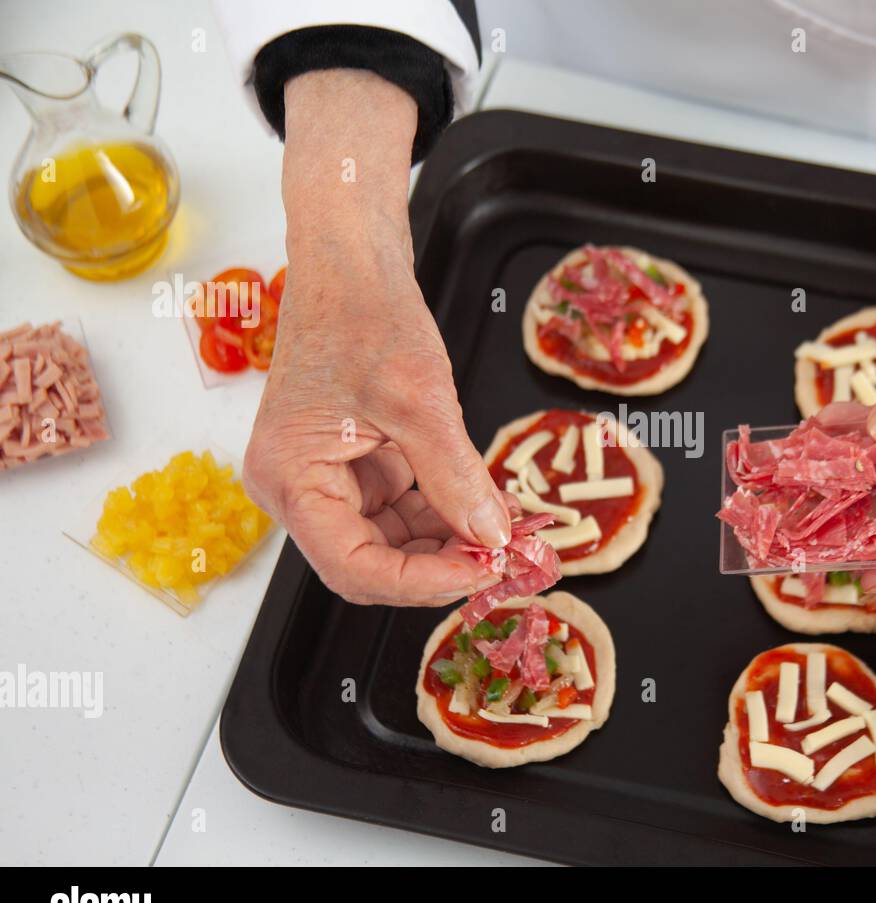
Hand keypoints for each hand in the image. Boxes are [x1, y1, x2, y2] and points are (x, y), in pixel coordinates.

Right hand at [242, 69, 511, 605]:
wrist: (352, 265)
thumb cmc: (362, 314)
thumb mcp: (419, 399)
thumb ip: (456, 476)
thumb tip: (492, 536)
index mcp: (290, 478)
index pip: (353, 568)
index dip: (421, 582)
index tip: (481, 570)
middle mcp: (297, 489)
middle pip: (370, 564)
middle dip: (438, 566)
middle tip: (501, 558)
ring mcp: (326, 480)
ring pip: (390, 544)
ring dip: (447, 544)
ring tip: (503, 532)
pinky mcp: (356, 468)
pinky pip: (401, 513)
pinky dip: (443, 515)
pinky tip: (484, 507)